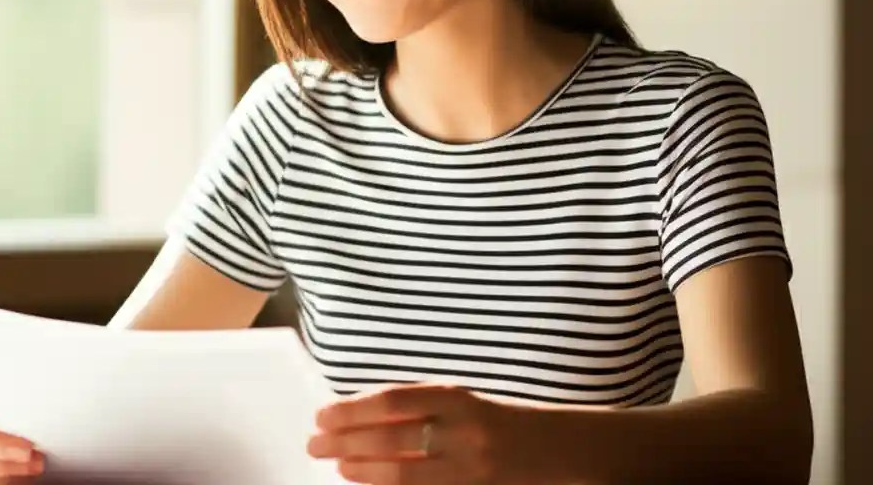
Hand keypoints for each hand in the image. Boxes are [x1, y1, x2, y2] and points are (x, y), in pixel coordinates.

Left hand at [307, 384, 548, 484]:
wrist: (558, 450)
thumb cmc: (497, 421)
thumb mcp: (461, 403)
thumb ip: (418, 409)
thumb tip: (356, 418)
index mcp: (458, 399)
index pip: (394, 402)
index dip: (353, 410)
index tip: (322, 415)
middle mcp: (464, 432)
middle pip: (393, 438)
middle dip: (347, 442)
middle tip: (314, 444)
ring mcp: (470, 468)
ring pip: (405, 474)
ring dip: (363, 470)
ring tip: (337, 466)